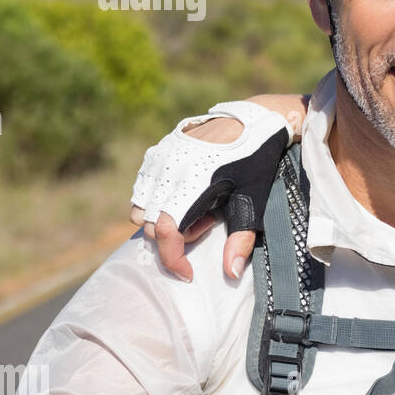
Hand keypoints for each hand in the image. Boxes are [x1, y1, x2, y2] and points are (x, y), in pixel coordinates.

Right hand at [130, 101, 294, 280]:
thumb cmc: (256, 163)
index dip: (172, 258)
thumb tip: (231, 273)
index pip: (165, 231)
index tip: (187, 272)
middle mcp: (167, 169)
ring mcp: (157, 158)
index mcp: (192, 182)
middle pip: (149, 224)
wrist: (252, 121)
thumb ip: (241, 239)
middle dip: (174, 237)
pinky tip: (186, 195)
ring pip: (139, 207)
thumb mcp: (254, 201)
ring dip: (162, 219)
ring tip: (198, 208)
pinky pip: (141, 188)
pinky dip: (156, 202)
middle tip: (208, 223)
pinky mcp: (155, 152)